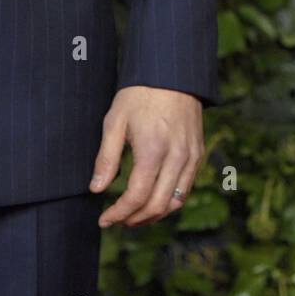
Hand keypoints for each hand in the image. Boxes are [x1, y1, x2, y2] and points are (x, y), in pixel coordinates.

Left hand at [89, 86, 203, 227]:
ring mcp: (190, 157)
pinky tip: (154, 201)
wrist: (171, 73)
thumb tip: (96, 189)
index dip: (119, 213)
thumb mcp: (115, 121)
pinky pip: (185, 188)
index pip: (136, 196)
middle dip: (135, 219)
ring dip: (154, 216)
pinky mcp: (198, 154)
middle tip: (117, 221)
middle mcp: (176, 158)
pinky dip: (170, 202)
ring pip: (175, 202)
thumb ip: (106, 159)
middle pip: (157, 206)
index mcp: (152, 150)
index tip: (104, 220)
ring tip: (134, 217)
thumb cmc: (139, 95)